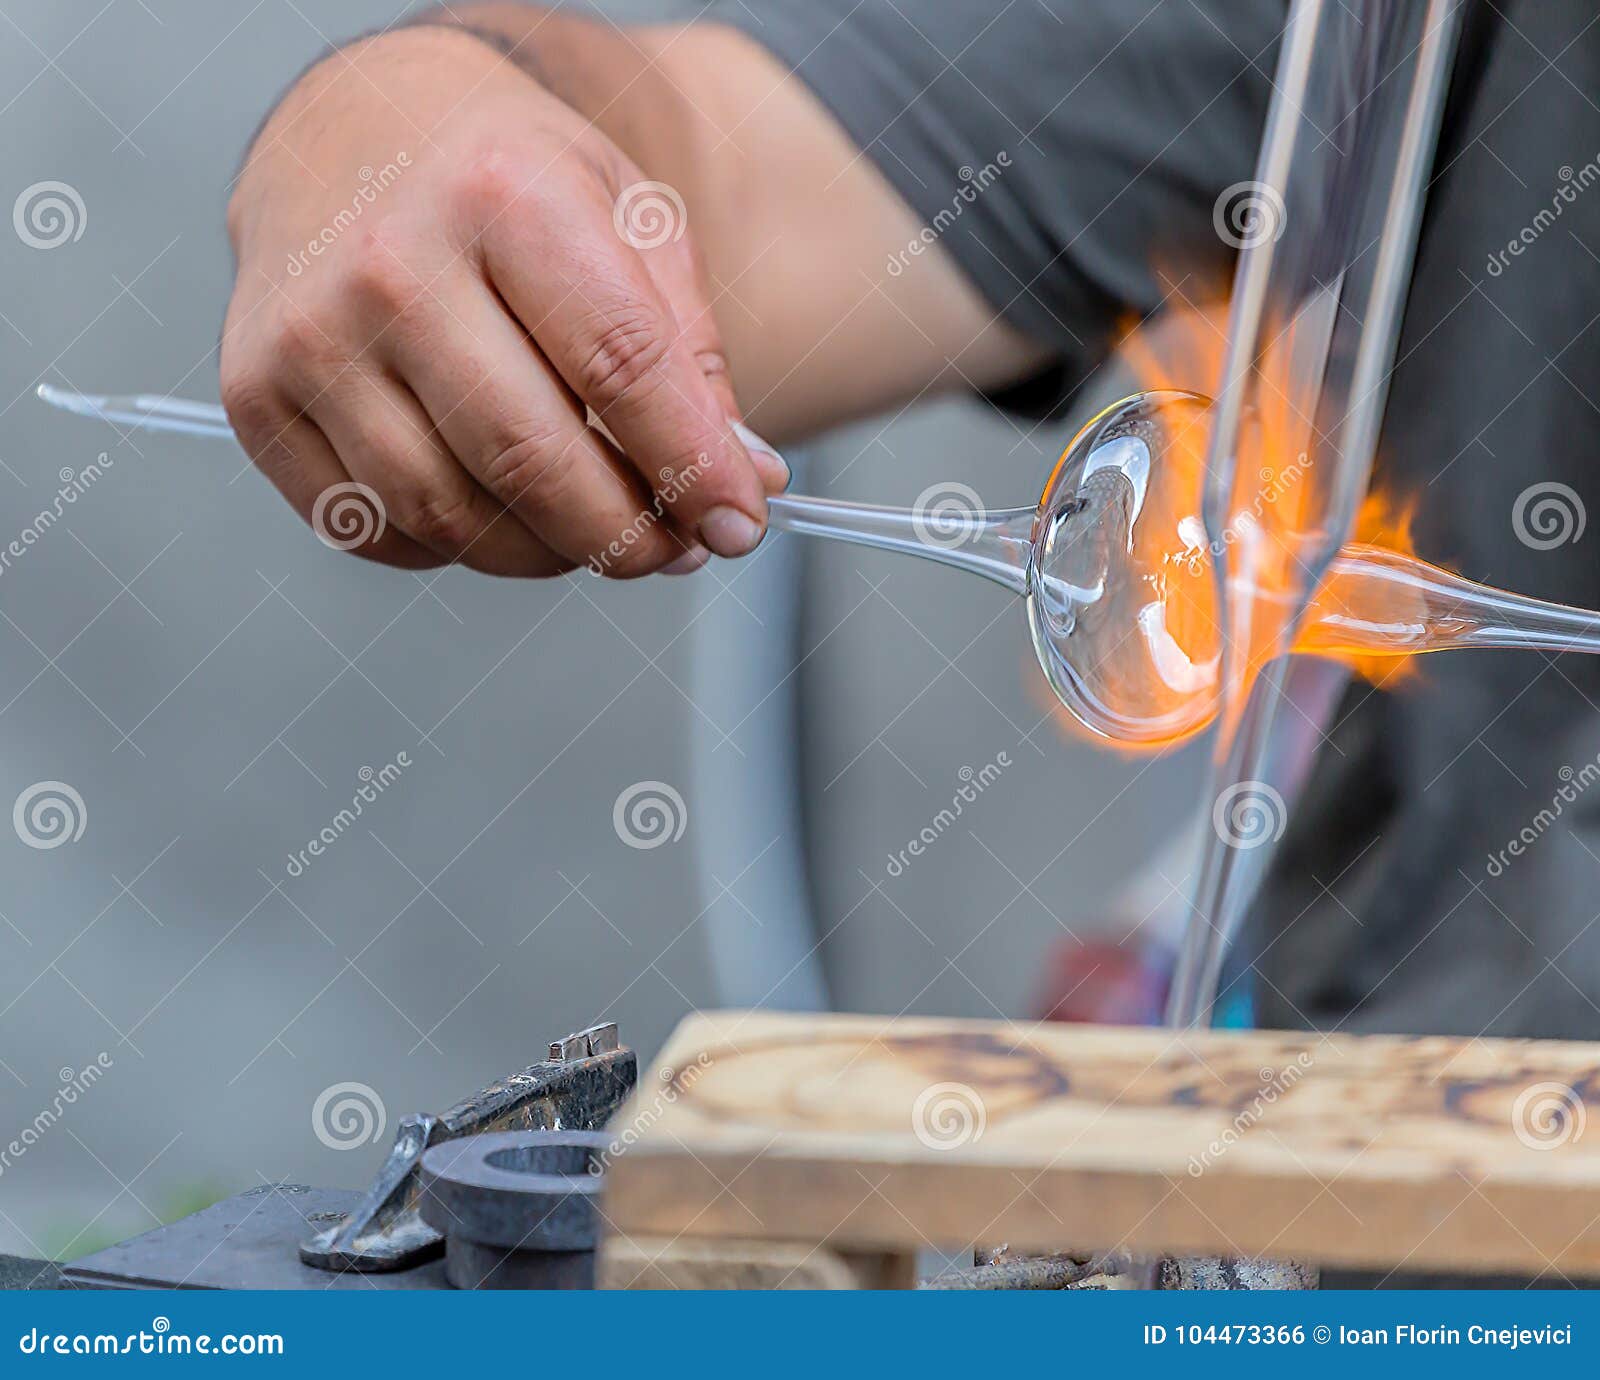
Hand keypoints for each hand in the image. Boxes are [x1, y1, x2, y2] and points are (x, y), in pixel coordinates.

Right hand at [221, 26, 786, 578]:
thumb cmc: (507, 183)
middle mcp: (388, 262)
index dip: (692, 468)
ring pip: (452, 517)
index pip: (620, 367)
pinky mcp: (257, 398)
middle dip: (625, 535)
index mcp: (502, 194)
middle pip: (531, 461)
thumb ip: (693, 357)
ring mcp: (310, 337)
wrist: (357, 133)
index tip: (737, 524)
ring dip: (547, 552)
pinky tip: (495, 505)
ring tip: (592, 526)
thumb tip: (742, 485)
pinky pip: (379, 528)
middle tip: (672, 548)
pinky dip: (457, 545)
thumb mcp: (629, 222)